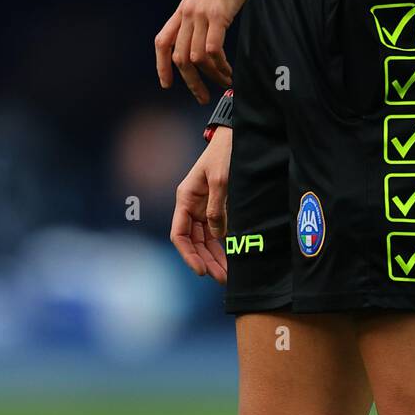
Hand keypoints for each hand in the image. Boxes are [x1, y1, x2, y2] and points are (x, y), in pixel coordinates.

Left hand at [155, 0, 256, 103]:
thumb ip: (201, 15)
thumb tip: (205, 37)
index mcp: (182, 10)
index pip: (162, 41)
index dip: (161, 66)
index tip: (167, 84)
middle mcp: (187, 14)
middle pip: (179, 57)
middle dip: (191, 82)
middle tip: (203, 96)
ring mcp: (201, 14)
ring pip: (196, 57)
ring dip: (211, 75)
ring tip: (224, 81)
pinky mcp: (218, 15)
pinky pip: (212, 49)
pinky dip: (220, 65)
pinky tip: (228, 69)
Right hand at [170, 127, 230, 283]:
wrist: (234, 136)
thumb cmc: (224, 152)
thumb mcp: (220, 179)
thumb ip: (217, 207)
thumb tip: (216, 234)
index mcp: (185, 198)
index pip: (180, 234)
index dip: (188, 254)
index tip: (201, 270)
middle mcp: (191, 205)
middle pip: (194, 241)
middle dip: (205, 261)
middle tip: (221, 278)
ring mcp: (203, 207)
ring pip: (205, 240)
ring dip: (214, 257)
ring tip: (227, 275)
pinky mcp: (217, 206)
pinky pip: (216, 232)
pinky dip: (222, 246)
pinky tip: (230, 259)